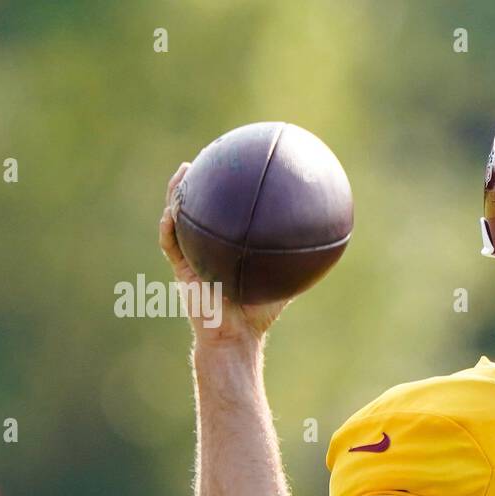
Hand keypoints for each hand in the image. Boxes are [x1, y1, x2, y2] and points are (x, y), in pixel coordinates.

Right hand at [158, 163, 290, 345]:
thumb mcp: (282, 283)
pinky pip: (170, 243)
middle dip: (199, 183)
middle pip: (198, 209)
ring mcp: (192, 257)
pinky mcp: (181, 270)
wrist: (234, 337)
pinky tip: (172, 212)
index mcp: (226, 248)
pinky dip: (169, 227)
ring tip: (185, 171)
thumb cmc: (258, 314)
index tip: (233, 167)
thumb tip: (325, 246)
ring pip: (178, 219)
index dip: (225, 193)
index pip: (224, 215)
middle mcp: (207, 249)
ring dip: (177, 194)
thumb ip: (295, 263)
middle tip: (206, 158)